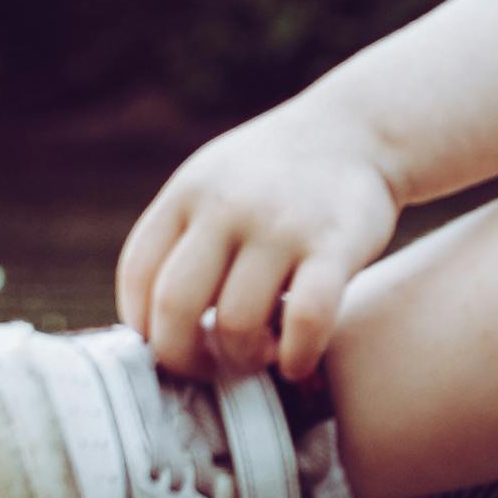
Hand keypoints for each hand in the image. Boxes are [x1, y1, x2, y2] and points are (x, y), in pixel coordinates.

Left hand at [120, 102, 401, 385]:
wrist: (359, 130)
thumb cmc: (277, 176)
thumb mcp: (213, 182)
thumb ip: (181, 238)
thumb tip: (154, 325)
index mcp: (187, 194)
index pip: (137, 276)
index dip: (144, 326)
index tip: (168, 343)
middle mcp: (226, 207)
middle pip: (174, 307)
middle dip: (184, 357)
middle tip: (210, 366)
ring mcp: (280, 226)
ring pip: (236, 323)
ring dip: (243, 360)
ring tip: (260, 356)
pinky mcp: (335, 245)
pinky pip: (306, 321)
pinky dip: (296, 358)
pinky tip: (298, 362)